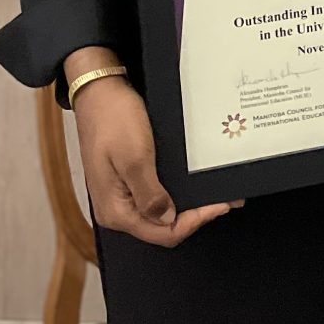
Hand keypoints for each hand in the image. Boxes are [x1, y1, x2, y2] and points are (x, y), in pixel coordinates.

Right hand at [67, 52, 239, 246]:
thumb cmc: (114, 120)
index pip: (161, 233)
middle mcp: (116, 209)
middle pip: (162, 226)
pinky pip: (155, 195)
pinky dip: (177, 192)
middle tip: (224, 199)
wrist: (99, 91)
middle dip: (195, 215)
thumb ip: (150, 195)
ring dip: (189, 204)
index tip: (218, 205)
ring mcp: (121, 195)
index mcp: (115, 211)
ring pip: (161, 212)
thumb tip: (167, 219)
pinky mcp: (128, 180)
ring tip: (216, 192)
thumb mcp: (135, 158)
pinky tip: (193, 182)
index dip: (193, 222)